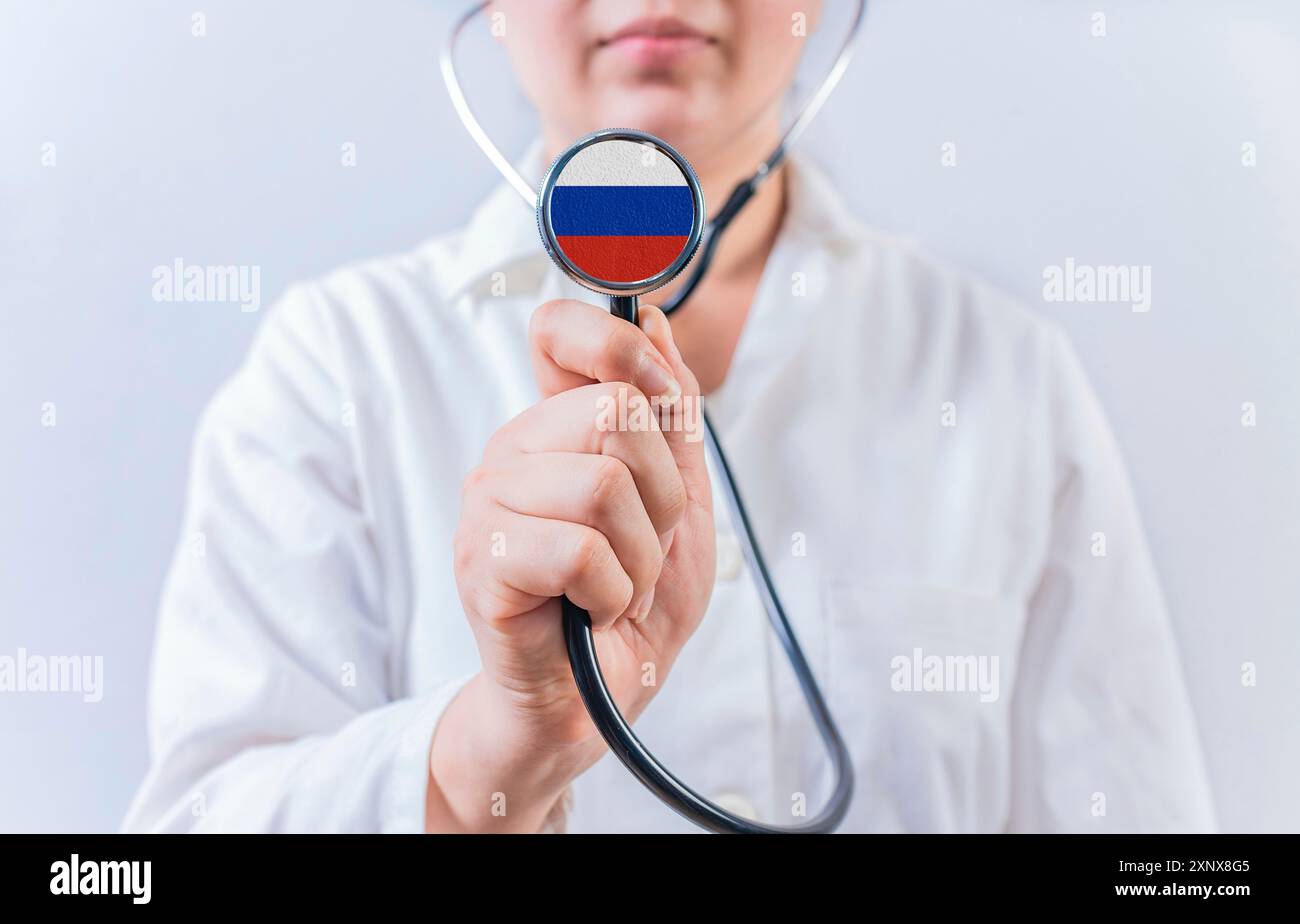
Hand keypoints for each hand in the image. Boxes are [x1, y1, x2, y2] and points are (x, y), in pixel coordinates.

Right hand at [429, 299, 714, 831]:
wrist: (595, 702)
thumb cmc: (631, 603)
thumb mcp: (681, 502)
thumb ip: (672, 416)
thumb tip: (657, 321)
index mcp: (555, 426)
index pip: (557, 329)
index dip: (617, 344)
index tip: (662, 398)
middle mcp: (513, 450)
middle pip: (615, 413)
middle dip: (663, 497)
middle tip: (643, 549)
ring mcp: (487, 502)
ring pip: (602, 483)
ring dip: (640, 556)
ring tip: (618, 587)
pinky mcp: (479, 561)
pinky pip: (578, 548)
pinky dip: (611, 591)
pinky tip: (593, 610)